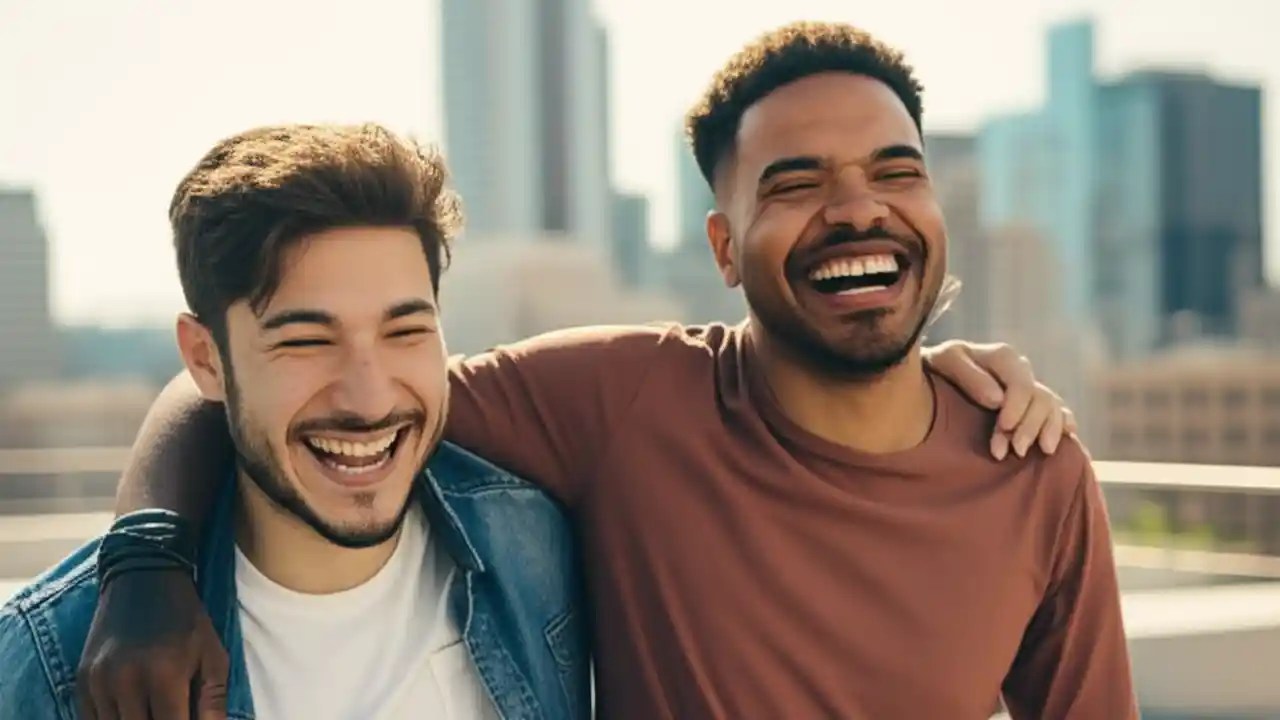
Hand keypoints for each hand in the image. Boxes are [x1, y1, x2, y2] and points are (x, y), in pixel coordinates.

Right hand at [78, 570, 227, 719]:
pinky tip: (131, 713)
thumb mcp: (213, 656)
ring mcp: (98, 683)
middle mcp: (125, 682)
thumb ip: (212, 702)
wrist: (142, 579)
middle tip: (172, 713)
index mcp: (164, 676)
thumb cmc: (186, 620)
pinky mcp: (81, 682)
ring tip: (154, 711)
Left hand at [923, 341, 1077, 459]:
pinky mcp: (1031, 403)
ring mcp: (1028, 387)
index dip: (1017, 407)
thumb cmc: (935, 368)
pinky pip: (1058, 412)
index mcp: (1002, 357)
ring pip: (1052, 406)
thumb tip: (997, 400)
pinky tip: (1062, 441)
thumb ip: (968, 376)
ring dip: (1046, 431)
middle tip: (1014, 451)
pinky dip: (1061, 425)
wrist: (932, 376)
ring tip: (1035, 453)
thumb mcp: (944, 362)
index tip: (1005, 428)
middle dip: (1029, 426)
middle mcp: (1020, 370)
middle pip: (1039, 398)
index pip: (1021, 383)